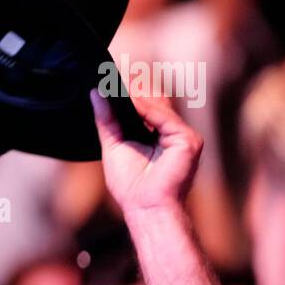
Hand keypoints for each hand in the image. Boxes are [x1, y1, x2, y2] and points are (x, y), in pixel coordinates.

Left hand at [90, 88, 201, 213]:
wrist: (145, 207)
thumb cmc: (131, 185)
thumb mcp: (113, 146)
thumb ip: (106, 120)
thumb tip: (96, 93)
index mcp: (158, 134)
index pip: (146, 105)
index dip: (130, 92)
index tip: (109, 79)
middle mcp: (173, 132)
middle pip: (155, 101)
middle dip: (133, 90)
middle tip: (109, 77)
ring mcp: (183, 136)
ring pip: (159, 107)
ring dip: (137, 97)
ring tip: (115, 86)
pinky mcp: (188, 141)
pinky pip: (165, 118)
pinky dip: (146, 108)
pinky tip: (130, 101)